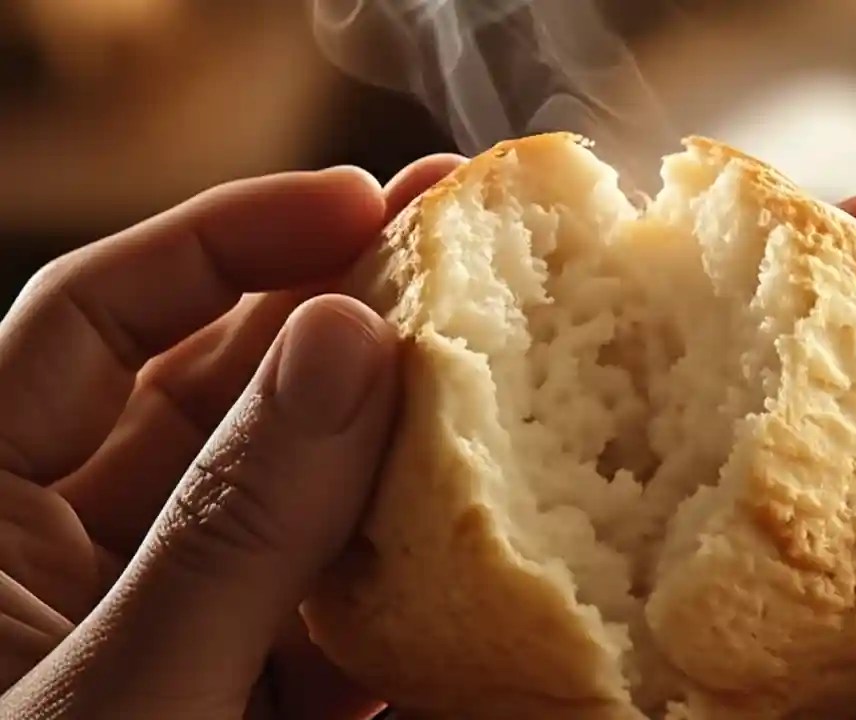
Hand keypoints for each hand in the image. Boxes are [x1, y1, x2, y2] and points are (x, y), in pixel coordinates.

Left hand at [0, 154, 463, 717]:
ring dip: (391, 437)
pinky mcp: (250, 701)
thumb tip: (347, 341)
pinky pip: (332, 608)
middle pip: (214, 394)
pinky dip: (406, 571)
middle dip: (337, 317)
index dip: (222, 239)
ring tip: (494, 360)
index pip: (89, 320)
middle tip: (455, 243)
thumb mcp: (125, 688)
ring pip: (292, 497)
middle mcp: (75, 563)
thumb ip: (233, 525)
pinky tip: (476, 523)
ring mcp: (173, 631)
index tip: (355, 200)